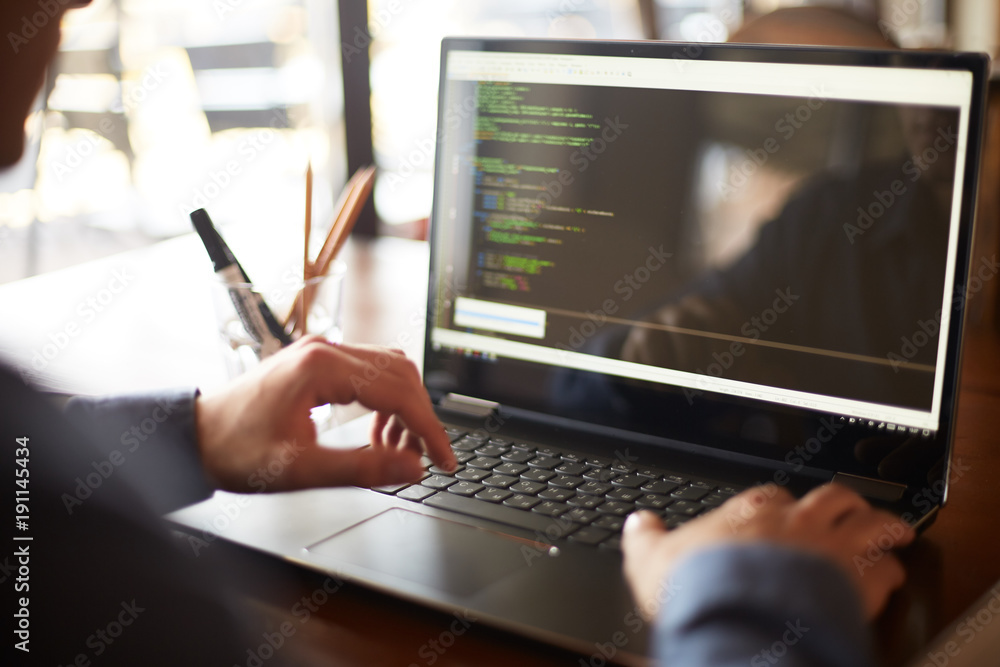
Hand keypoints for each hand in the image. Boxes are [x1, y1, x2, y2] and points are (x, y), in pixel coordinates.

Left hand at [195, 336, 454, 492]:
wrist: (194, 438)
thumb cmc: (235, 452)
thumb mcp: (299, 471)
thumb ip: (361, 468)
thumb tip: (412, 467)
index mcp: (321, 368)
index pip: (398, 391)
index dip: (428, 429)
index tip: (444, 459)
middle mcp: (325, 350)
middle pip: (401, 373)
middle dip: (420, 418)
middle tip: (427, 458)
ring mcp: (322, 352)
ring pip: (390, 370)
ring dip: (404, 409)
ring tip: (398, 450)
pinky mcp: (319, 362)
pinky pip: (370, 373)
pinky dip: (386, 403)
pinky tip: (378, 434)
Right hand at [622, 483, 913, 620]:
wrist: (739, 616)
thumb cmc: (699, 589)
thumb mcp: (652, 561)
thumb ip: (646, 539)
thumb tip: (637, 524)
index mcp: (749, 512)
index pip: (771, 495)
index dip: (782, 503)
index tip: (784, 508)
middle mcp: (795, 522)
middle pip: (829, 499)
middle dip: (844, 501)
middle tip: (854, 505)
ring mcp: (830, 549)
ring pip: (868, 524)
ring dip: (884, 525)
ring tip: (896, 528)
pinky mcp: (856, 583)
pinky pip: (884, 571)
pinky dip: (892, 571)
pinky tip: (895, 574)